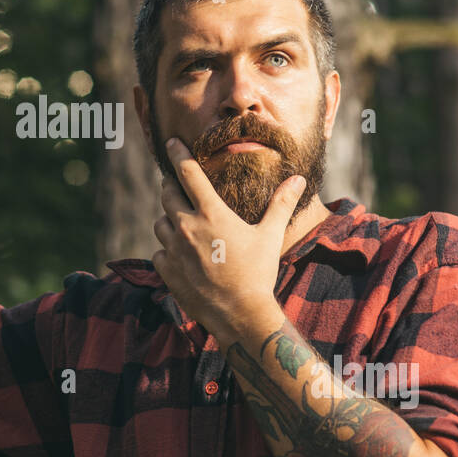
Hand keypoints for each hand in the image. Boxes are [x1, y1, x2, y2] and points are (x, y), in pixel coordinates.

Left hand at [152, 138, 303, 342]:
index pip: (187, 173)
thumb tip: (298, 179)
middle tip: (178, 187)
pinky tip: (182, 256)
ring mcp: (173, 250)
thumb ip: (281, 204)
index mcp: (211, 213)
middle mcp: (187, 227)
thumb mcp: (270, 236)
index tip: (170, 142)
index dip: (177, 154)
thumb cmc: (257, 273)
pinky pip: (159, 252)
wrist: (240, 314)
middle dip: (171, 187)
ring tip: (183, 226)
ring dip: (168, 220)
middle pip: (167, 195)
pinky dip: (167, 250)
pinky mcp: (166, 270)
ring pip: (160, 223)